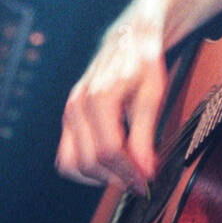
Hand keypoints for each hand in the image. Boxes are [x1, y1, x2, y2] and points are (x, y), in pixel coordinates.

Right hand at [55, 0, 167, 195]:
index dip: (128, 172)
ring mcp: (70, 111)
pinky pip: (67, 154)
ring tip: (123, 174)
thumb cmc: (143, 62)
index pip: (108, 150)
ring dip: (97, 177)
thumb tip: (146, 171)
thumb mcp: (153, 94)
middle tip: (139, 181)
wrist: (129, 39)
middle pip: (88, 161)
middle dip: (115, 177)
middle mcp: (78, 105)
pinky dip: (86, 166)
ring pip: (71, 162)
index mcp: (100, 96)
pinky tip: (109, 164)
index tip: (145, 183)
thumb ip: (146, 134)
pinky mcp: (69, 116)